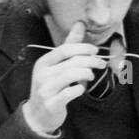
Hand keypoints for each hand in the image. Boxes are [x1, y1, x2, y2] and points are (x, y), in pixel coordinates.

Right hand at [21, 21, 107, 135]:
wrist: (37, 114)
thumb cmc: (51, 85)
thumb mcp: (56, 64)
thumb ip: (69, 45)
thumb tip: (80, 24)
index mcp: (44, 62)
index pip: (65, 49)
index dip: (84, 48)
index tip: (96, 50)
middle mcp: (42, 74)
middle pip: (72, 61)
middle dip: (91, 60)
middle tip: (101, 63)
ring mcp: (45, 89)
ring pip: (72, 75)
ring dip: (87, 73)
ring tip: (91, 76)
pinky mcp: (51, 103)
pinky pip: (70, 92)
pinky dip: (80, 89)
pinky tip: (80, 89)